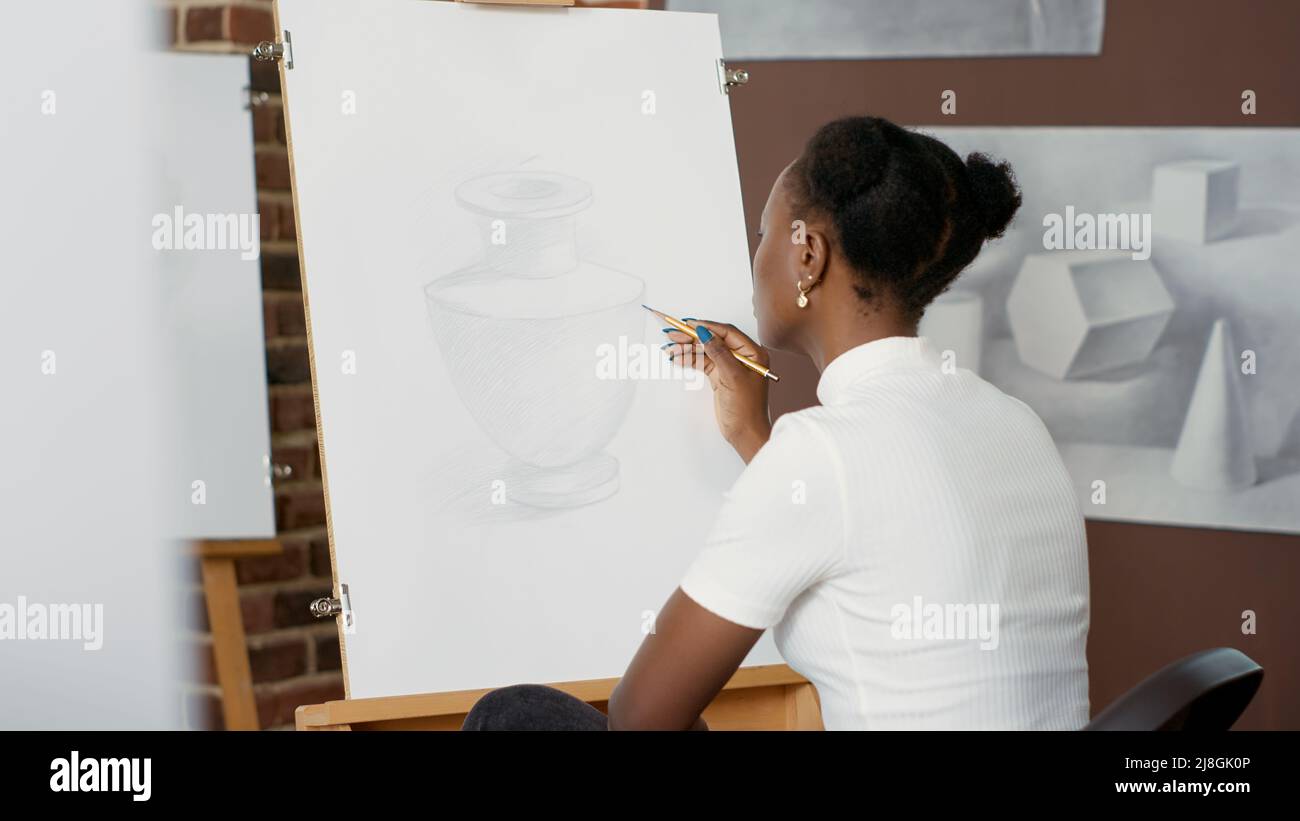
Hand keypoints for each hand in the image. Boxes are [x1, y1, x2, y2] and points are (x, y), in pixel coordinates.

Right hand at [663, 320, 771, 462]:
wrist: (745, 433)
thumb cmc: (747, 409)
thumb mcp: (733, 376)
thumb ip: (719, 353)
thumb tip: (705, 332)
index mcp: (753, 353)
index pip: (727, 332)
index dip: (707, 327)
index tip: (690, 325)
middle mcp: (742, 357)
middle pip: (714, 340)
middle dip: (693, 337)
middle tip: (674, 334)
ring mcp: (730, 367)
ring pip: (706, 352)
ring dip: (688, 349)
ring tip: (670, 348)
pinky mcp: (721, 377)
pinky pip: (703, 364)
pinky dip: (691, 361)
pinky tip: (678, 358)